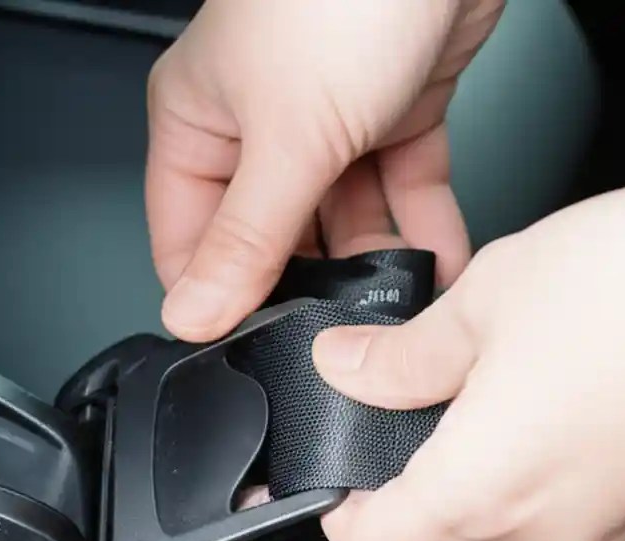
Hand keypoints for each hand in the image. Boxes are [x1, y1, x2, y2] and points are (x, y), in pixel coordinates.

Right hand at [146, 0, 503, 340]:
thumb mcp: (285, 141)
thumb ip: (245, 239)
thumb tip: (194, 311)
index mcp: (201, 124)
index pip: (189, 241)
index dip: (218, 296)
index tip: (255, 341)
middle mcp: (259, 126)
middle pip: (273, 238)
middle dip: (309, 281)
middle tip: (337, 324)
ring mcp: (328, 122)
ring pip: (343, 220)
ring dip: (374, 261)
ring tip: (397, 300)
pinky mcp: (393, 114)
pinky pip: (402, 192)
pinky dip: (422, 228)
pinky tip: (435, 263)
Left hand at [312, 168, 624, 540]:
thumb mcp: (490, 297)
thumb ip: (404, 353)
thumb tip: (348, 367)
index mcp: (485, 490)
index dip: (334, 514)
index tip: (332, 466)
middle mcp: (551, 533)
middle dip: (401, 503)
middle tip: (396, 425)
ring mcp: (616, 531)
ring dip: (471, 494)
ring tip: (477, 402)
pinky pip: (575, 523)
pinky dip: (540, 485)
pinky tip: (551, 406)